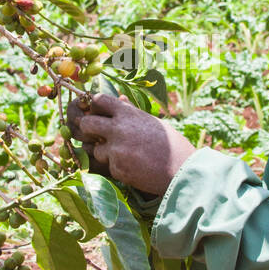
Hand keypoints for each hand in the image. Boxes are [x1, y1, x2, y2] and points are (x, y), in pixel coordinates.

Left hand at [72, 94, 195, 195]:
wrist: (182, 171)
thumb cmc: (171, 145)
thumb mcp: (152, 122)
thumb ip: (132, 112)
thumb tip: (120, 99)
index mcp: (129, 113)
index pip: (98, 100)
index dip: (95, 107)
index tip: (99, 114)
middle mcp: (119, 128)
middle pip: (86, 123)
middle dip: (88, 130)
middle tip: (97, 135)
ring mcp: (116, 149)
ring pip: (93, 149)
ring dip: (102, 152)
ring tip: (121, 154)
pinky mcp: (117, 168)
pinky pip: (106, 165)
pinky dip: (115, 166)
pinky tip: (132, 167)